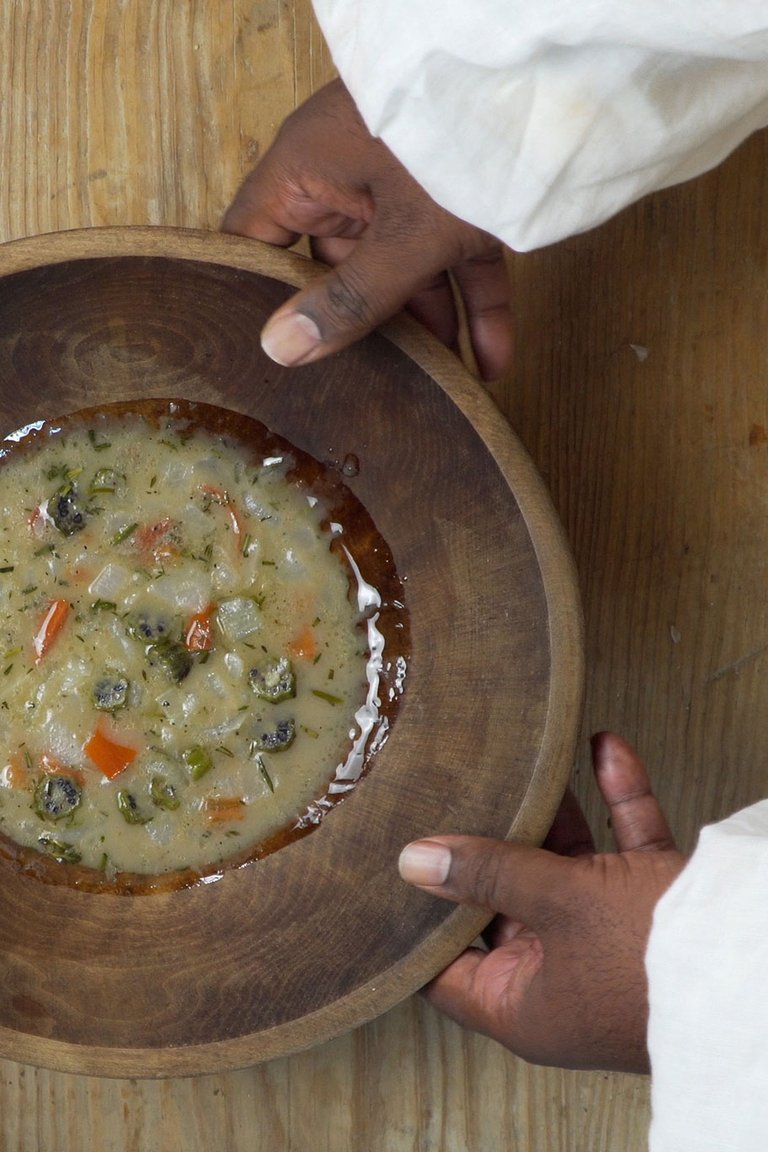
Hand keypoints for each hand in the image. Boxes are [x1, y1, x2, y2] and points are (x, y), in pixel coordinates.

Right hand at [222, 79, 512, 380]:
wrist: (563, 87)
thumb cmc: (465, 140)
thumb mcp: (403, 236)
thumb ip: (348, 298)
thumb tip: (281, 348)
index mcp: (310, 168)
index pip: (255, 239)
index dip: (251, 296)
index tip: (260, 357)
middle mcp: (350, 177)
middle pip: (335, 269)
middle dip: (355, 329)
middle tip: (360, 386)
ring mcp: (404, 188)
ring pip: (403, 272)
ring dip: (428, 329)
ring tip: (437, 383)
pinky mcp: (458, 199)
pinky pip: (455, 261)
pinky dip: (475, 307)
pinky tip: (492, 361)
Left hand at [398, 733, 685, 1072]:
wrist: (758, 965)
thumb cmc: (649, 959)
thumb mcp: (557, 903)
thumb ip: (488, 873)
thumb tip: (414, 861)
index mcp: (522, 1003)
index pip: (445, 969)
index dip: (414, 923)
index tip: (392, 869)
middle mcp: (559, 977)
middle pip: (502, 905)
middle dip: (490, 846)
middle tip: (457, 794)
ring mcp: (606, 944)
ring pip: (566, 871)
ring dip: (555, 815)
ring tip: (525, 764)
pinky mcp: (653, 913)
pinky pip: (624, 853)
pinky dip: (618, 804)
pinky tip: (606, 749)